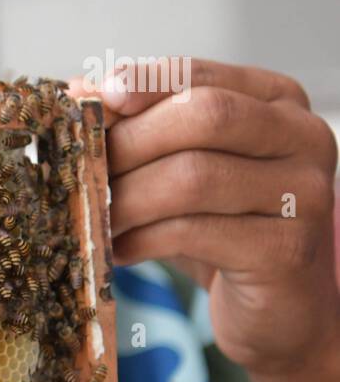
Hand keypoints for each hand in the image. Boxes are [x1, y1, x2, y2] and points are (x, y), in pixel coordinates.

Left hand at [70, 58, 339, 377]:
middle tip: (82, 172)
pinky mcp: (286, 249)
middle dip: (129, 143)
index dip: (140, 84)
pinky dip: (142, 239)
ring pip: (193, 176)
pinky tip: (119, 249)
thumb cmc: (219, 226)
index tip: (90, 100)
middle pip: (203, 116)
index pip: (200, 73)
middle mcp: (302, 137)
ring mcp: (304, 193)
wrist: (275, 308)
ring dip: (126, 198)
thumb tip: (76, 89)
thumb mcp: (178, 166)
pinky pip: (195, 231)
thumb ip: (139, 126)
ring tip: (94, 218)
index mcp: (276, 100)